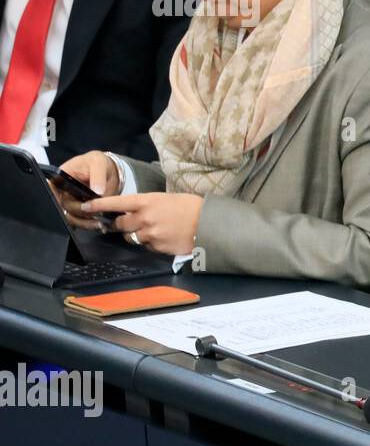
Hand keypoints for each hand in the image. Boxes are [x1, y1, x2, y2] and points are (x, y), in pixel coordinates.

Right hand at [51, 151, 119, 231]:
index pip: (50, 192)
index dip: (56, 202)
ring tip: (99, 223)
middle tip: (95, 213)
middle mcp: (61, 193)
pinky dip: (89, 224)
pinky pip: (81, 221)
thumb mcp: (98, 163)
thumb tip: (97, 191)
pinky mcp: (80, 211)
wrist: (108, 170)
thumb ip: (98, 176)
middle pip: (63, 208)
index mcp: (59, 179)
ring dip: (84, 222)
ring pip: (72, 218)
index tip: (70, 208)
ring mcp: (70, 203)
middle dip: (79, 212)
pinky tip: (100, 224)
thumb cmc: (98, 163)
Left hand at [79, 192, 203, 255]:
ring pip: (132, 237)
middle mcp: (144, 218)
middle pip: (120, 223)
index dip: (98, 205)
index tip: (85, 206)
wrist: (209, 224)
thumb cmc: (192, 207)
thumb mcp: (168, 198)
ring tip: (156, 230)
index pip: (116, 202)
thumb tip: (136, 210)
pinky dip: (152, 243)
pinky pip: (146, 246)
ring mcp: (149, 234)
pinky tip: (165, 237)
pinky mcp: (156, 247)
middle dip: (123, 224)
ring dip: (138, 234)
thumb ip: (148, 204)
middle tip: (132, 222)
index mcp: (147, 201)